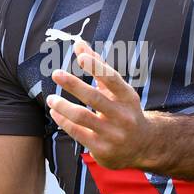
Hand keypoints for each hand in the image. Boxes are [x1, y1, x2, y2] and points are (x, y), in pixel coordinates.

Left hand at [48, 40, 155, 169]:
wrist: (143, 146)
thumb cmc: (124, 110)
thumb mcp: (117, 90)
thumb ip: (98, 66)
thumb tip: (79, 44)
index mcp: (128, 97)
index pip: (112, 79)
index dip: (96, 67)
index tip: (80, 57)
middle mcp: (123, 116)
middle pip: (94, 97)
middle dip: (73, 84)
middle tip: (56, 73)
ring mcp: (113, 134)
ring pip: (82, 116)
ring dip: (63, 106)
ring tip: (51, 98)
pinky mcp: (102, 149)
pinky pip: (77, 132)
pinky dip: (63, 120)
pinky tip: (55, 112)